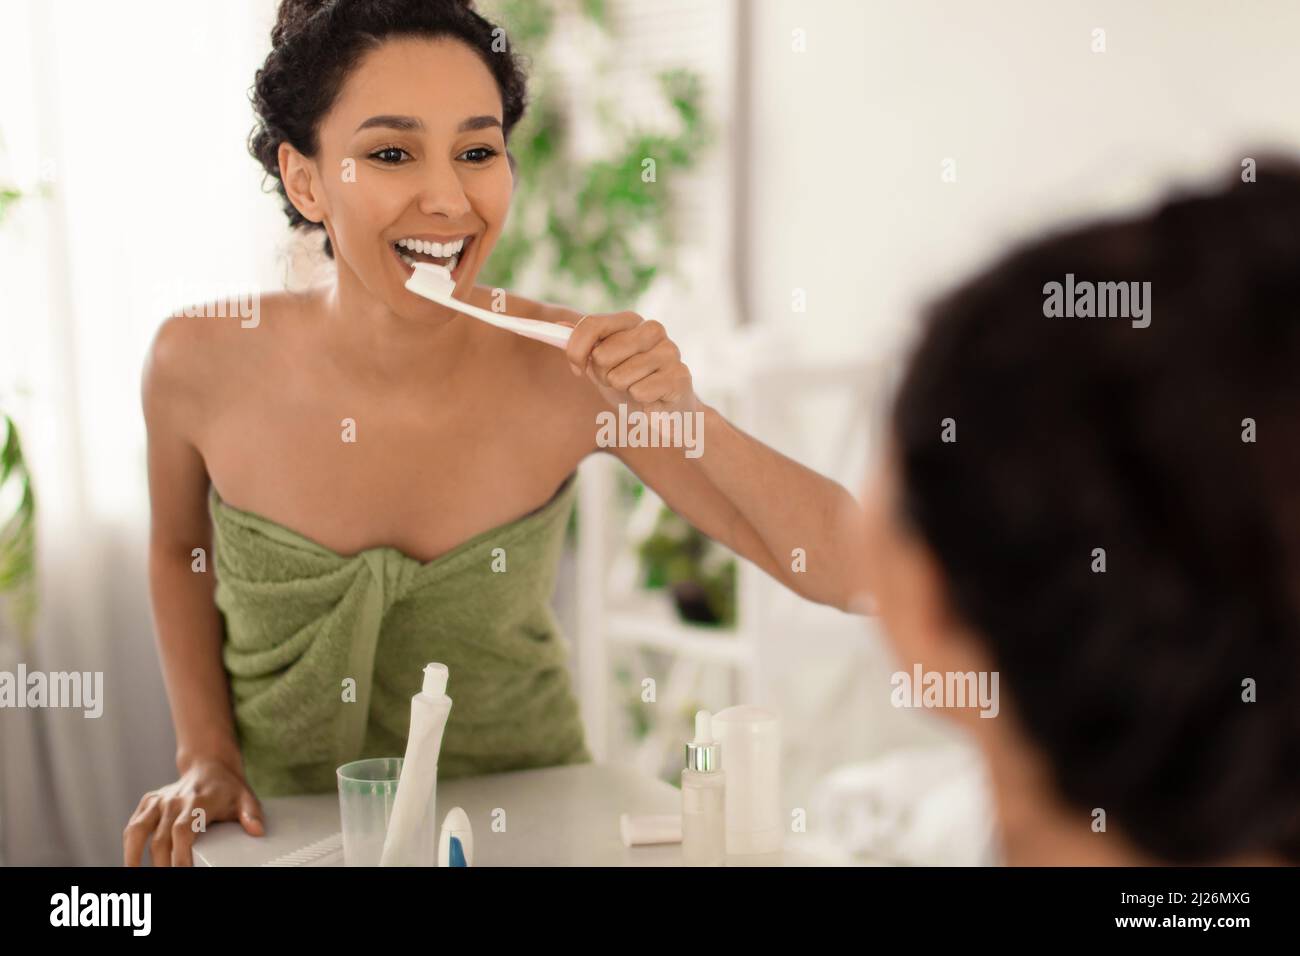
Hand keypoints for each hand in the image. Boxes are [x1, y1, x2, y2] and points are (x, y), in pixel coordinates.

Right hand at [123, 756, 263, 866]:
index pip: (183, 831)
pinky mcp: (149, 801)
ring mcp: (160, 800)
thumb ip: (252, 814)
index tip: (183, 871)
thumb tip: (257, 831)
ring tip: (134, 874)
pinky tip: (131, 860)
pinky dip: (129, 843)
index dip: (180, 854)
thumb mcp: (246, 798)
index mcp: (199, 801)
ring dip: (133, 855)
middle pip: (161, 838)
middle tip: (167, 879)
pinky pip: (134, 824)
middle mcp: (175, 800)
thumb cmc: (228, 788)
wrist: (210, 765)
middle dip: (161, 864)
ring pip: (139, 830)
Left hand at [562, 311, 699, 416]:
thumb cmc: (632, 382)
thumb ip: (582, 345)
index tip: (576, 369)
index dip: (576, 350)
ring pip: (620, 377)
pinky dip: (640, 401)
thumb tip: (558, 328)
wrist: (666, 409)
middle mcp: (652, 330)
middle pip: (602, 354)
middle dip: (602, 375)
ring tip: (637, 388)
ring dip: (623, 390)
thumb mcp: (602, 363)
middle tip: (618, 381)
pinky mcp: (680, 376)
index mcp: (631, 321)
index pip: (592, 324)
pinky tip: (652, 398)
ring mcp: (669, 351)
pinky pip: (639, 392)